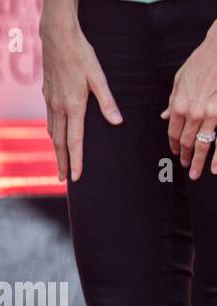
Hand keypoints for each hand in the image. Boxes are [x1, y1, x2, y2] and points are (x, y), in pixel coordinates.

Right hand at [40, 6, 121, 181]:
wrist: (57, 40)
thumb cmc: (81, 56)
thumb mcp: (99, 77)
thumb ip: (107, 101)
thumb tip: (117, 121)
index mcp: (73, 106)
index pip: (74, 141)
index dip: (75, 160)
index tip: (75, 177)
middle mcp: (59, 109)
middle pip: (60, 143)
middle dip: (62, 163)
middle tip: (63, 179)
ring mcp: (51, 104)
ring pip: (53, 133)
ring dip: (57, 150)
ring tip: (60, 163)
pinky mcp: (47, 97)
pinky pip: (50, 122)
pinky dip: (54, 134)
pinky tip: (56, 137)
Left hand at [163, 28, 216, 177]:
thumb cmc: (202, 61)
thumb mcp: (180, 79)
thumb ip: (173, 100)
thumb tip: (165, 115)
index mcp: (179, 105)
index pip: (174, 133)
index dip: (174, 145)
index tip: (176, 153)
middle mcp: (194, 113)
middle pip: (187, 141)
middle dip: (186, 156)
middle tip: (186, 167)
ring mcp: (211, 114)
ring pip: (203, 144)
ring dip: (199, 161)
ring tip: (196, 173)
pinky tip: (214, 168)